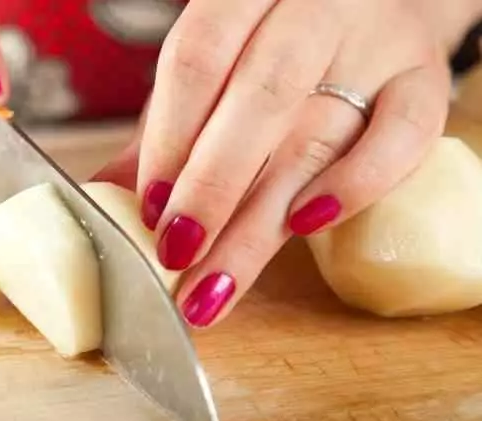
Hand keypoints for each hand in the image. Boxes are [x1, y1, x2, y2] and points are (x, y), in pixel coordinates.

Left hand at [98, 0, 479, 327]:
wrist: (374, 5)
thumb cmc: (272, 45)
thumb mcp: (213, 70)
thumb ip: (165, 125)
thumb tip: (103, 194)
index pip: (199, 59)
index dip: (168, 138)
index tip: (149, 208)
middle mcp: (316, 10)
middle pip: (258, 101)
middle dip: (210, 188)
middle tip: (175, 256)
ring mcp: (378, 45)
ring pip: (317, 138)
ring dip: (257, 221)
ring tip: (213, 285)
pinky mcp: (424, 82)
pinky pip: (403, 137)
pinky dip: (355, 186)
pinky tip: (304, 228)